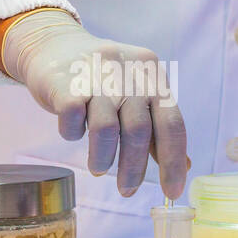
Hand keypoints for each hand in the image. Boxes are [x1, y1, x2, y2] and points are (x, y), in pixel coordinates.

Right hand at [0, 10, 187, 198]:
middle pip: (139, 131)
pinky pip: (73, 120)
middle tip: (127, 191)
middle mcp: (129, 72)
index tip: (172, 193)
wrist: (52, 44)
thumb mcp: (135, 93)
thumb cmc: (100, 78)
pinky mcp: (66, 82)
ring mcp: (97, 75)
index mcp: (153, 76)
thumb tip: (185, 166)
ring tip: (98, 169)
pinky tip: (72, 133)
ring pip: (106, 129)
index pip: (172, 124)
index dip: (174, 162)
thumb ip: (157, 126)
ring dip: (103, 159)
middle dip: (134, 169)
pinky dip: (73, 134)